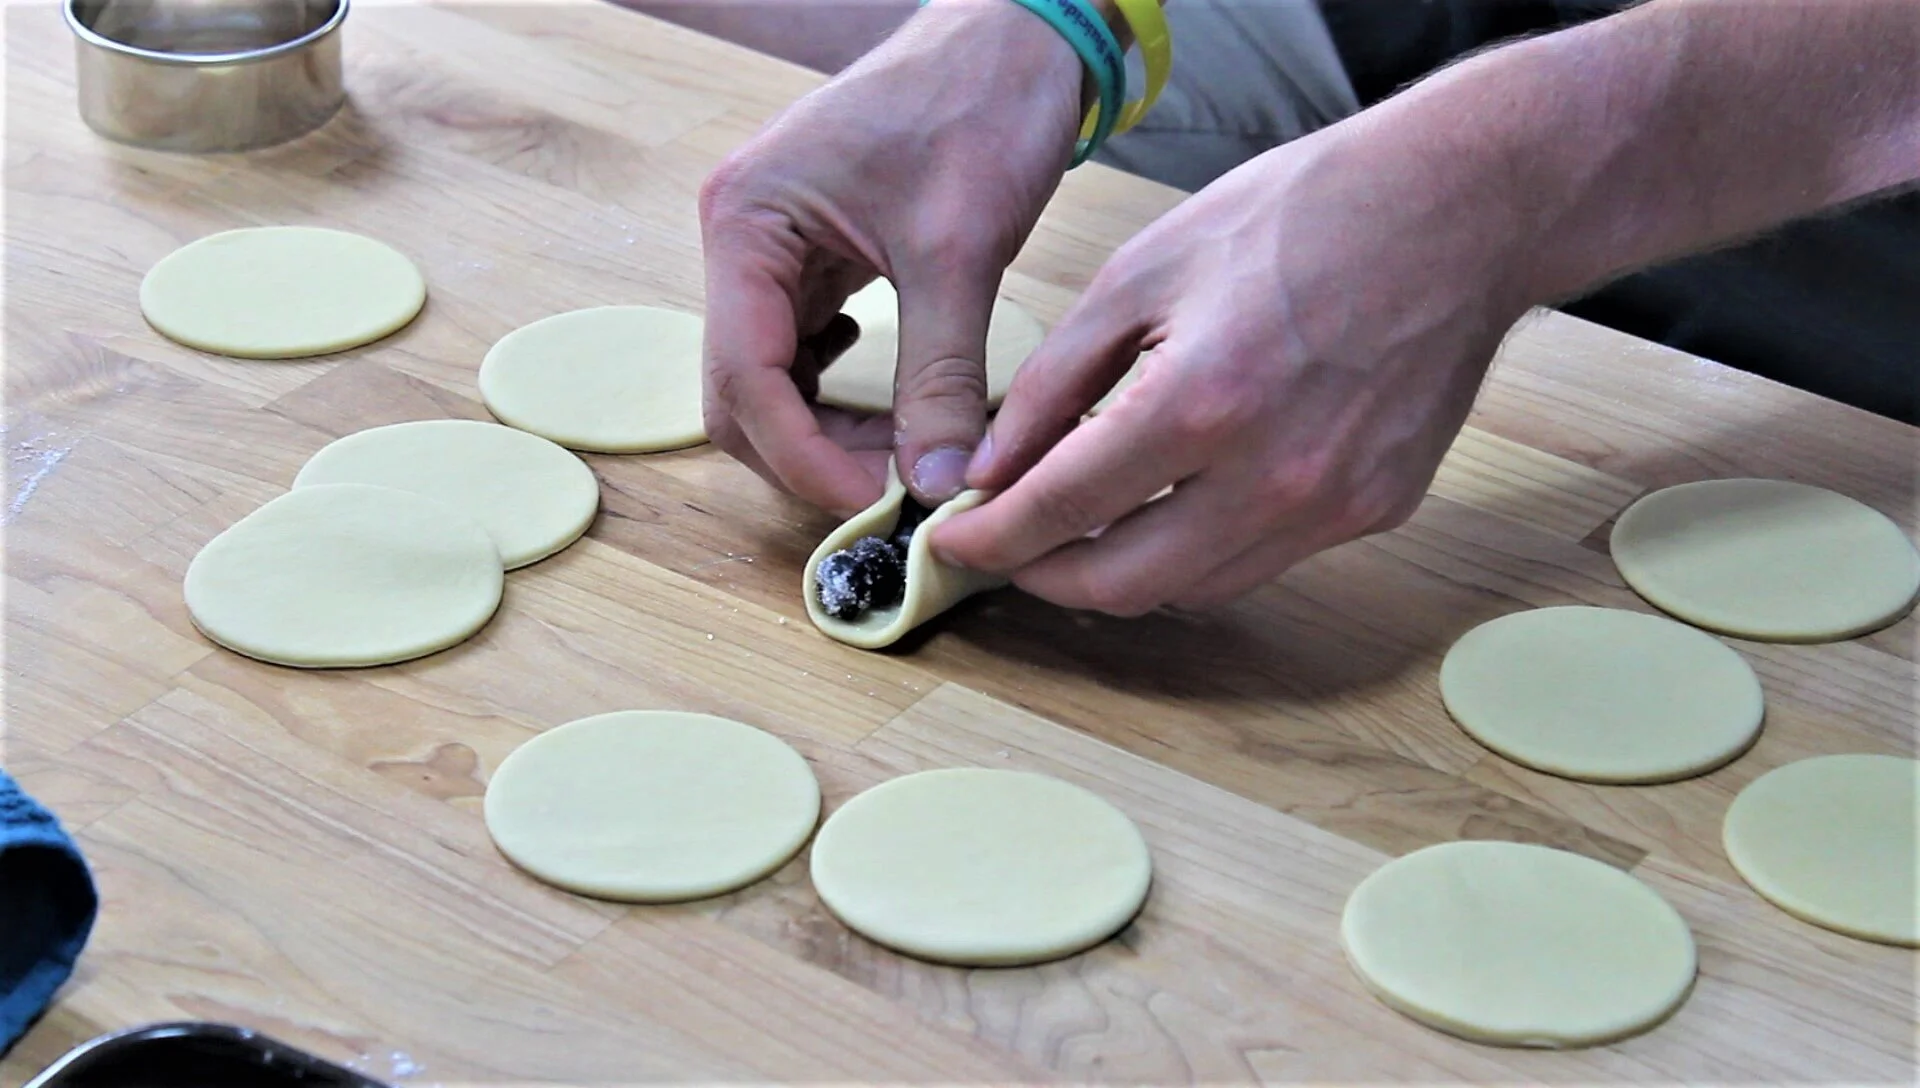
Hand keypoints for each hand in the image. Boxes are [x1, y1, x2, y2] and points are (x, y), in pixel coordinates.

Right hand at [698, 0, 1084, 513]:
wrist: (1013, 35)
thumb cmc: (978, 107)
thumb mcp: (959, 253)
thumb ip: (941, 376)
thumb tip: (936, 483)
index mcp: (747, 222)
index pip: (744, 378)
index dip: (803, 455)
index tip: (872, 501)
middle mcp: (740, 238)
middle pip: (740, 392)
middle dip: (810, 451)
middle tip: (895, 487)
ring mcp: (771, 249)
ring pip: (769, 381)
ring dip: (827, 428)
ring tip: (906, 447)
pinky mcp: (809, 258)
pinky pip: (801, 351)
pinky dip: (840, 391)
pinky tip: (892, 393)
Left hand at [931, 126, 1535, 613]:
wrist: (1458, 210)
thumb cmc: (1301, 215)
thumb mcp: (1145, 271)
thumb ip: (1056, 381)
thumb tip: (994, 466)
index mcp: (1201, 400)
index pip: (1061, 508)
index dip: (992, 537)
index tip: (953, 541)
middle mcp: (1272, 475)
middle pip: (1123, 584)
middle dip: (1044, 578)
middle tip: (1006, 549)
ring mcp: (1332, 505)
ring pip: (1192, 588)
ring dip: (1121, 572)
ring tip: (1079, 529)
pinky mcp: (1374, 512)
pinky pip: (1261, 560)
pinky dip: (1197, 549)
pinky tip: (1173, 504)